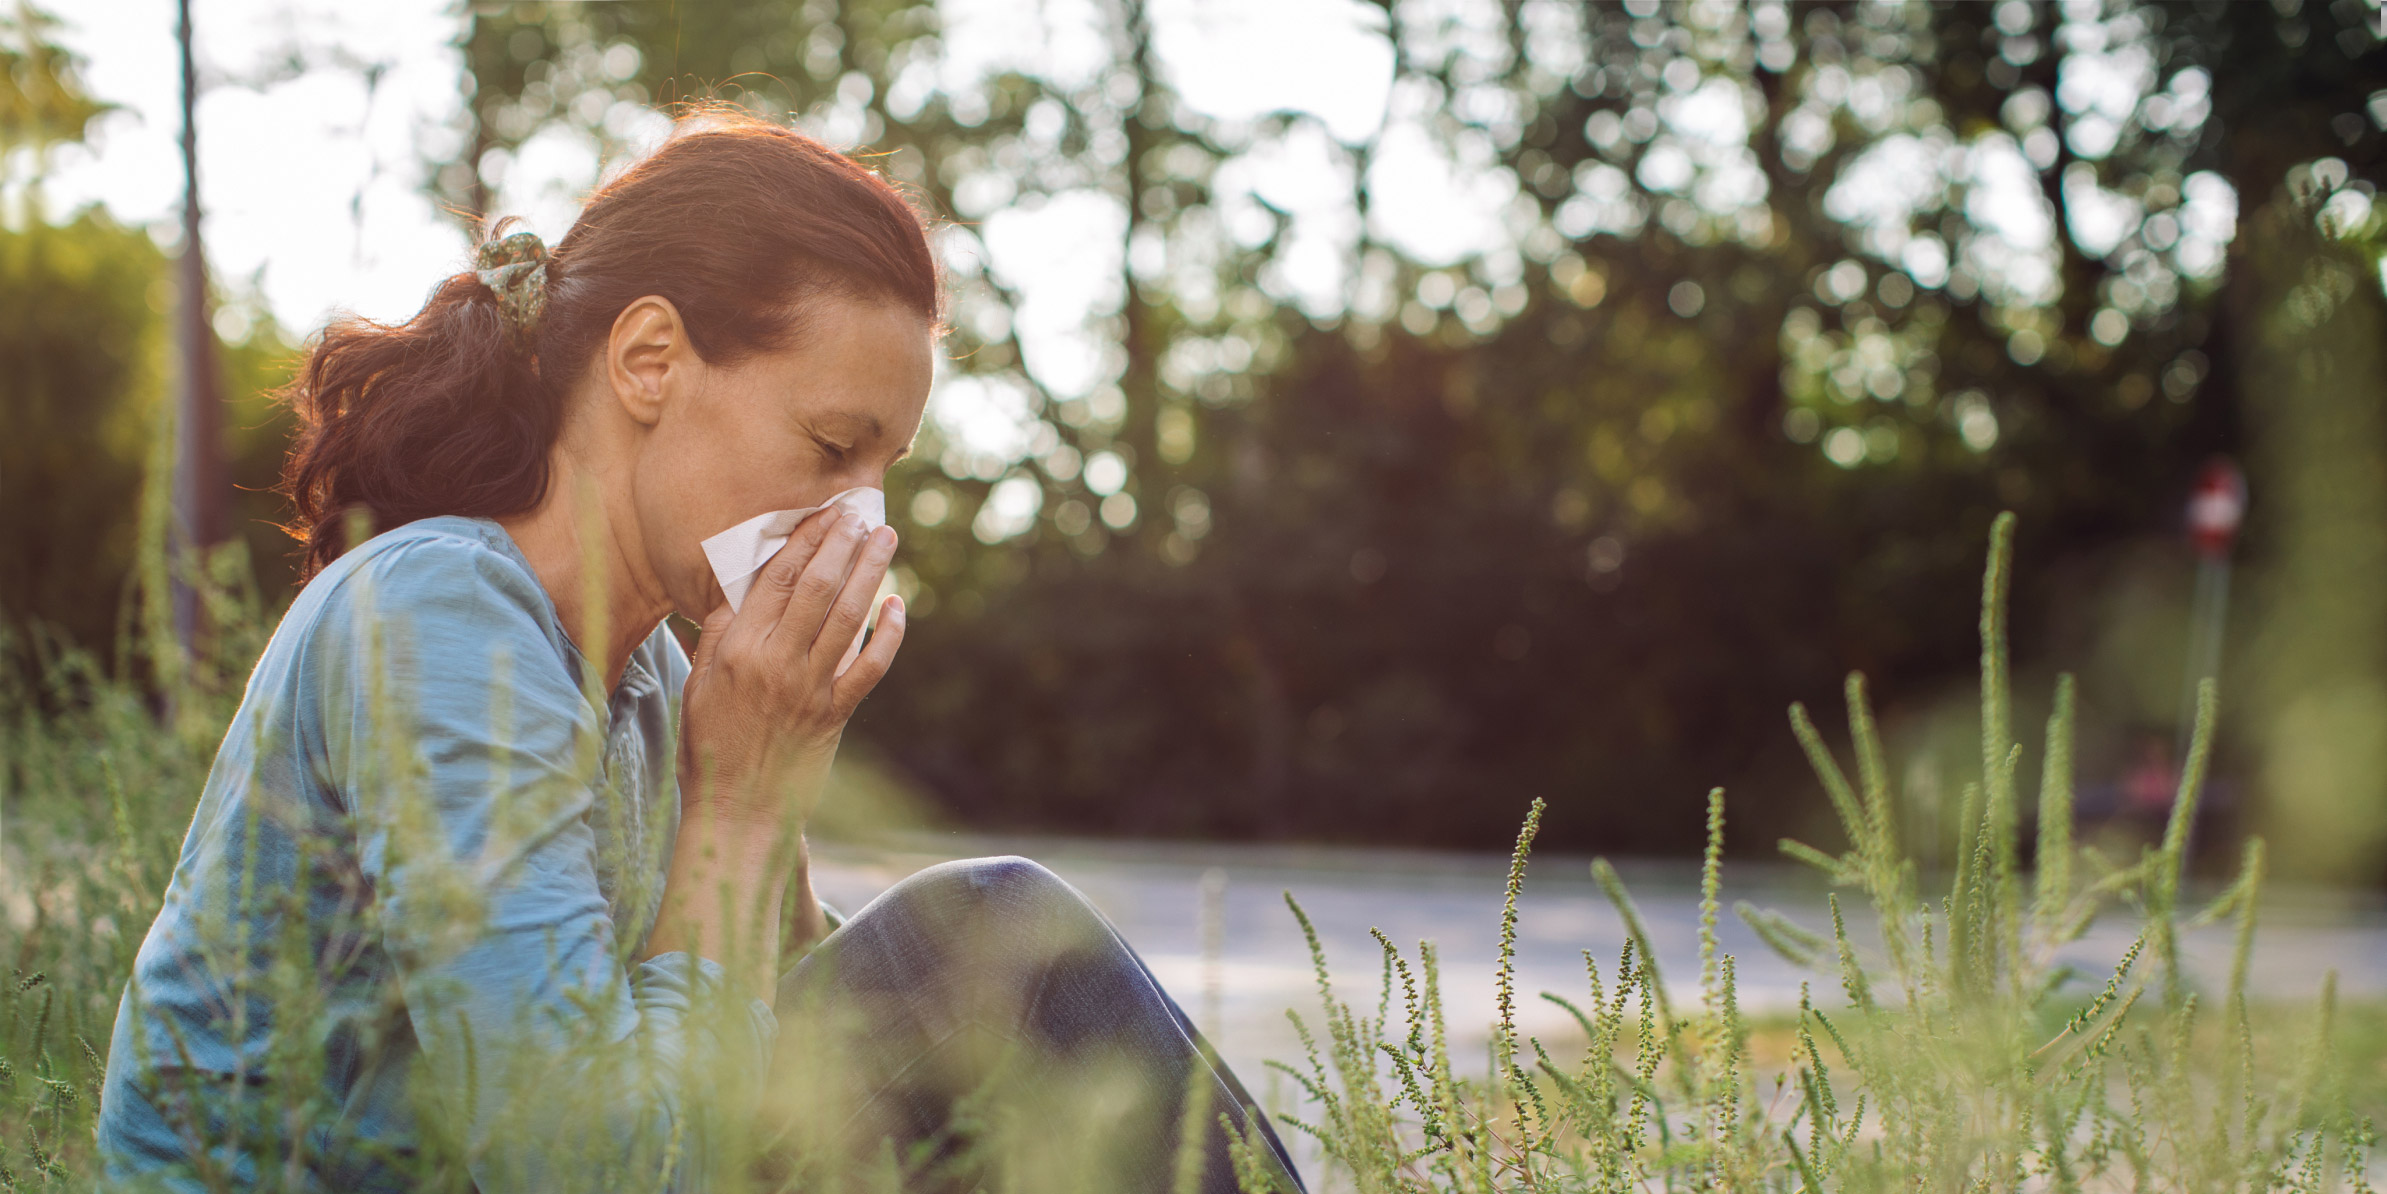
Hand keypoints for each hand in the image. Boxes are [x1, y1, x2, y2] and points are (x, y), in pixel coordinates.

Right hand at [678, 505, 904, 838]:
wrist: (735, 812)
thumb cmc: (709, 746)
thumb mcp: (698, 684)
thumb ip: (718, 634)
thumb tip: (741, 588)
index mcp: (736, 650)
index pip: (776, 579)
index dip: (803, 541)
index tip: (822, 514)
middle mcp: (775, 663)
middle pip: (817, 588)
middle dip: (841, 543)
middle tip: (860, 514)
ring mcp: (809, 689)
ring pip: (848, 617)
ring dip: (870, 572)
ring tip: (885, 539)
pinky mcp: (835, 715)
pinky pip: (870, 667)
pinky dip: (889, 634)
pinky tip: (898, 605)